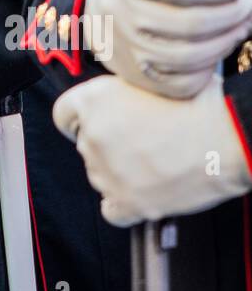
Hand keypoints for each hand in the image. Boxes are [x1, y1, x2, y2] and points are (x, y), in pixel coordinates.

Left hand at [53, 75, 251, 225]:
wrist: (226, 134)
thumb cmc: (198, 102)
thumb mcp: (147, 80)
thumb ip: (120, 94)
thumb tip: (119, 102)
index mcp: (92, 100)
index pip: (63, 115)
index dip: (80, 119)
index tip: (94, 123)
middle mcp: (92, 136)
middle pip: (85, 145)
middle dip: (108, 144)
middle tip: (143, 140)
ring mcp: (107, 172)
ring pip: (99, 176)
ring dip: (118, 172)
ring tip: (154, 163)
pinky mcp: (128, 202)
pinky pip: (111, 210)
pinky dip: (123, 204)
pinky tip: (142, 191)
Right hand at [84, 0, 251, 97]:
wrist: (105, 8)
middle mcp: (122, 12)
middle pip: (192, 22)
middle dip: (234, 13)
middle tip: (248, 4)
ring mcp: (129, 49)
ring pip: (191, 56)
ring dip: (228, 40)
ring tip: (241, 24)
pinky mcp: (140, 77)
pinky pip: (185, 83)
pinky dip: (210, 67)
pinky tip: (217, 46)